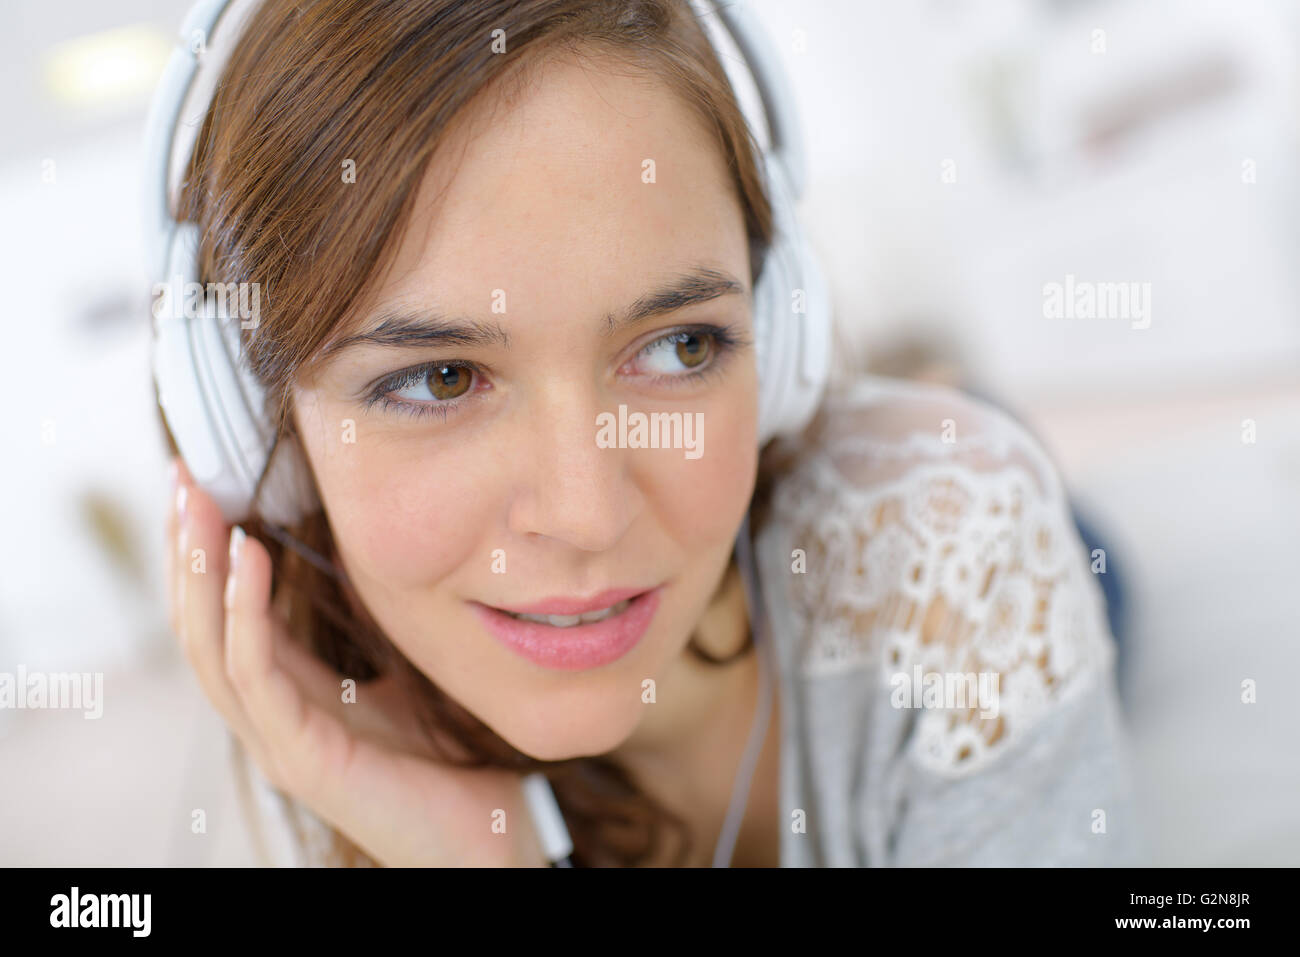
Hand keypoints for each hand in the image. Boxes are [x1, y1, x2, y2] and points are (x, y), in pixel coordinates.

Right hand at [165, 458, 547, 866]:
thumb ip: (370, 626)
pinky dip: (245, 613)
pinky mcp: (304, 761)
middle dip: (185, 550)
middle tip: (180, 476)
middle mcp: (271, 721)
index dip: (207, 554)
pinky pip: (257, 676)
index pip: (225, 618)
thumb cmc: (452, 759)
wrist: (490, 841)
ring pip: (210, 648)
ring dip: (199, 571)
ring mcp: (279, 744)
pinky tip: (248, 556)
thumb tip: (367, 550)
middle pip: (200, 626)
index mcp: (291, 699)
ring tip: (196, 505)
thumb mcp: (404, 673)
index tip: (202, 482)